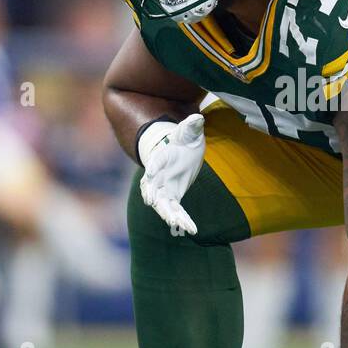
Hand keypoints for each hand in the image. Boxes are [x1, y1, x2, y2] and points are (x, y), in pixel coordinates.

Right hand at [139, 114, 204, 234]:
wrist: (182, 150)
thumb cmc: (184, 139)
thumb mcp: (189, 131)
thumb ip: (192, 125)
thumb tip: (198, 118)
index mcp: (160, 157)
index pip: (154, 162)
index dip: (152, 168)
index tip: (150, 175)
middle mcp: (157, 175)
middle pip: (153, 189)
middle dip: (156, 200)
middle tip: (164, 209)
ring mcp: (163, 188)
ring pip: (163, 205)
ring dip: (171, 216)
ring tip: (180, 225)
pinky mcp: (172, 196)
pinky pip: (175, 211)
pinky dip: (182, 219)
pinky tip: (191, 229)